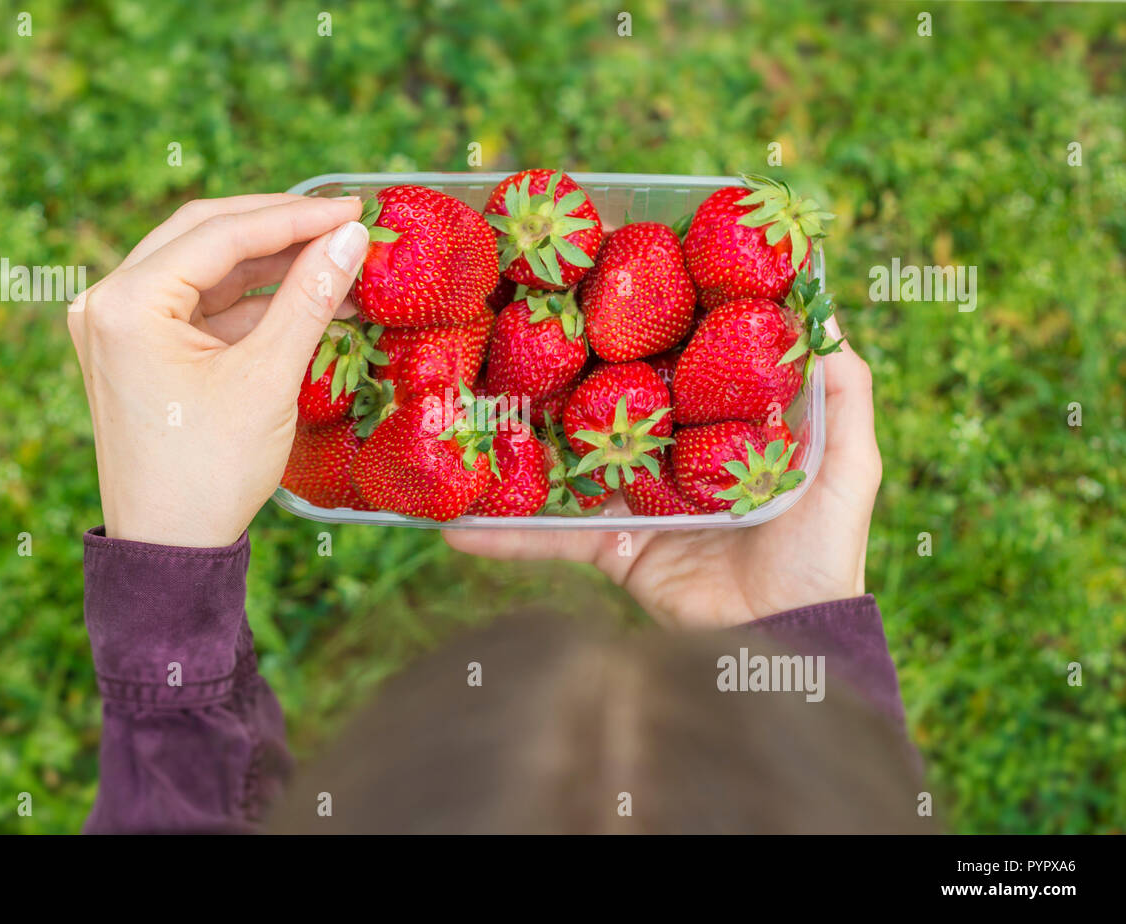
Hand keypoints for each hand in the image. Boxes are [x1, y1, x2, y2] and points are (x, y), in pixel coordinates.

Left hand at [67, 194, 368, 546]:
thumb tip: (350, 239)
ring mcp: (118, 327)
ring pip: (204, 269)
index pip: (220, 234)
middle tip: (343, 224)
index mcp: (126, 303)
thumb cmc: (210, 471)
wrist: (170, 550)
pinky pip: (199, 307)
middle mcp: (108, 302)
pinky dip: (250, 303)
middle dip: (278, 229)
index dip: (295, 217)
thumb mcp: (268, 379)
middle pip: (204, 236)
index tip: (353, 209)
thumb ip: (309, 298)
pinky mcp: (136, 351)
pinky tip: (305, 300)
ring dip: (269, 266)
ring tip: (336, 262)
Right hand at [444, 317, 881, 629]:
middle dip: (564, 374)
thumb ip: (843, 397)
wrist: (786, 639)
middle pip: (611, 405)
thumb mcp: (849, 467)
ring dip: (518, 446)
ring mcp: (637, 501)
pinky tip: (456, 527)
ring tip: (461, 415)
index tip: (602, 280)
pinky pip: (554, 537)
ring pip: (570, 463)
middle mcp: (673, 455)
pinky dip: (507, 538)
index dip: (646, 327)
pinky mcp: (613, 548)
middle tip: (507, 332)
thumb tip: (827, 317)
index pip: (678, 366)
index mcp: (722, 428)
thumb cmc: (823, 551)